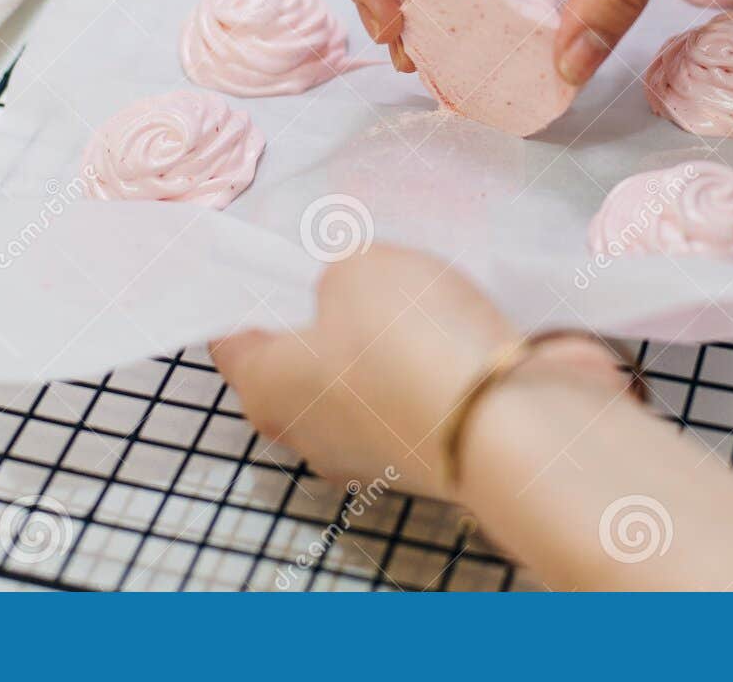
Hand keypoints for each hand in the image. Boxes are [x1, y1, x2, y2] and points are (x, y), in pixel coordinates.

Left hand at [208, 245, 618, 498]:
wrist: (503, 420)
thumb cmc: (404, 339)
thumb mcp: (359, 269)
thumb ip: (339, 278)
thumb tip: (345, 298)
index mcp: (264, 388)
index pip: (230, 341)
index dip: (246, 298)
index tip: (266, 270)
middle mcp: (303, 436)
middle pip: (294, 368)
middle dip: (316, 326)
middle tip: (347, 279)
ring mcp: (365, 460)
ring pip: (354, 391)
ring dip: (374, 355)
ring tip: (411, 304)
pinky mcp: (423, 464)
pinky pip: (407, 405)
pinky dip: (420, 375)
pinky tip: (447, 340)